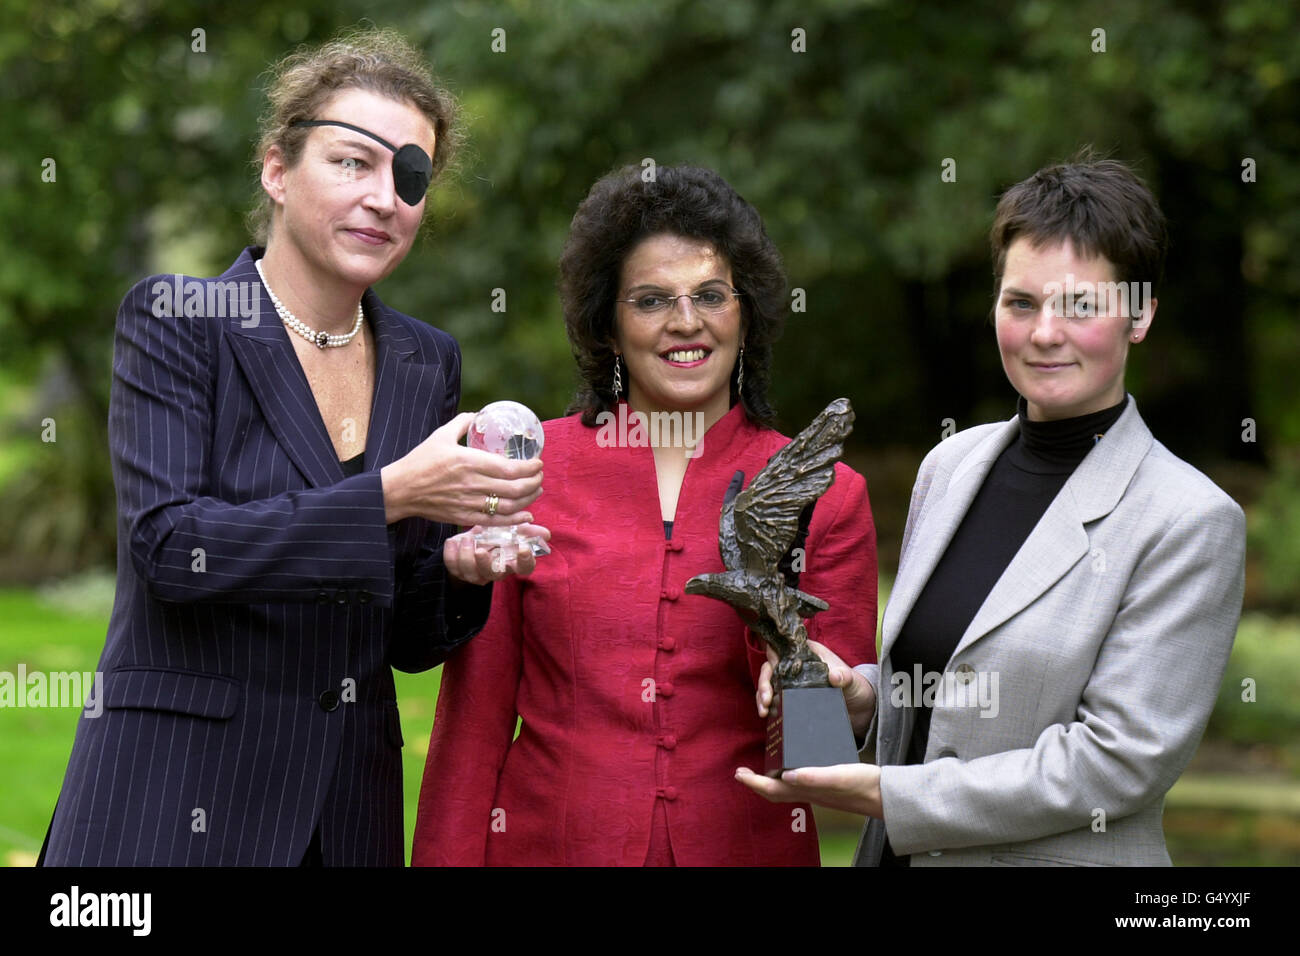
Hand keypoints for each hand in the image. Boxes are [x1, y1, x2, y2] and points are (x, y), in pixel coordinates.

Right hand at [381, 413, 543, 525]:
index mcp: (468, 461)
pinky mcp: (464, 517)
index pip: (509, 468)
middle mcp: (472, 484)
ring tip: (536, 490)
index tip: (538, 462)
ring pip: (509, 507)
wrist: (399, 490)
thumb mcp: (440, 435)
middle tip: (540, 476)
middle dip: (534, 482)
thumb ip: (462, 423)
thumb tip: (478, 415)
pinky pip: (495, 522)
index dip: (530, 467)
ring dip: (528, 499)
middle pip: (515, 488)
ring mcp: (469, 503)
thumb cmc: (419, 461)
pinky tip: (526, 513)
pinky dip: (515, 519)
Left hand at [442, 523, 551, 584]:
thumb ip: (526, 531)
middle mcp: (495, 571)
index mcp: (512, 562)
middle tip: (481, 550)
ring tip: (466, 538)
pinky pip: (453, 565)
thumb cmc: (495, 535)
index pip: (525, 568)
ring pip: (470, 572)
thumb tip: (546, 533)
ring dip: (466, 554)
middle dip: (486, 563)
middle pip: (493, 574)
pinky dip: (452, 552)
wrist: (470, 540)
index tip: (523, 549)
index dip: (525, 561)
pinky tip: (455, 541)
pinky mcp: (458, 571)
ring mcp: (475, 574)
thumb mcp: (510, 530)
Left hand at [735, 763, 882, 817]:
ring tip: (762, 768)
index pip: (773, 789)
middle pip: (775, 791)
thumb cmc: (863, 785)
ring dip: (770, 780)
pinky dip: (788, 775)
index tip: (739, 773)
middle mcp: (810, 792)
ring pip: (786, 788)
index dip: (754, 783)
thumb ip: (814, 777)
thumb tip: (786, 775)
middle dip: (757, 783)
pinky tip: (793, 766)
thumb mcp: (839, 776)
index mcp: (808, 790)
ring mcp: (818, 791)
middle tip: (743, 772)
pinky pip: (799, 782)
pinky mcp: (827, 786)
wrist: (885, 795)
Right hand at [755, 640, 875, 737]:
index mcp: (809, 654)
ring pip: (770, 684)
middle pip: (771, 668)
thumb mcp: (852, 682)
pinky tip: (767, 716)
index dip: (772, 659)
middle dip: (764, 683)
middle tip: (766, 701)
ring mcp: (794, 683)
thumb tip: (834, 676)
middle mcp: (798, 666)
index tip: (770, 674)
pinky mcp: (793, 699)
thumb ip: (844, 677)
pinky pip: (776, 699)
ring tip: (764, 712)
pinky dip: (768, 706)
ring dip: (762, 696)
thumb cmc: (858, 689)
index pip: (783, 650)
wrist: (862, 710)